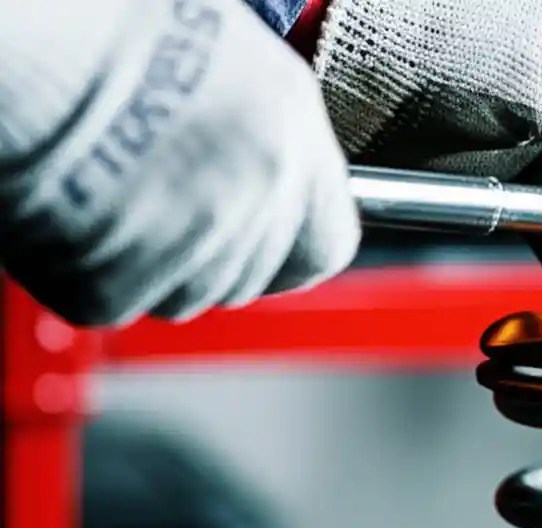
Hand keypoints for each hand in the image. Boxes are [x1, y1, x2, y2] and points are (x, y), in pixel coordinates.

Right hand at [0, 0, 359, 325]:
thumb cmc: (99, 29)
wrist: (21, 58)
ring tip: (109, 193)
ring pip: (187, 296)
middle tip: (162, 203)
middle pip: (251, 277)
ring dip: (154, 264)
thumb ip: (265, 128)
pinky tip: (70, 211)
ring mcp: (190, 244)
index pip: (328, 243)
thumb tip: (274, 167)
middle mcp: (254, 194)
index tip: (269, 242)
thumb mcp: (225, 54)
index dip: (293, 248)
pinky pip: (114, 300)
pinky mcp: (112, 283)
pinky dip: (88, 271)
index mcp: (288, 129)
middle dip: (213, 253)